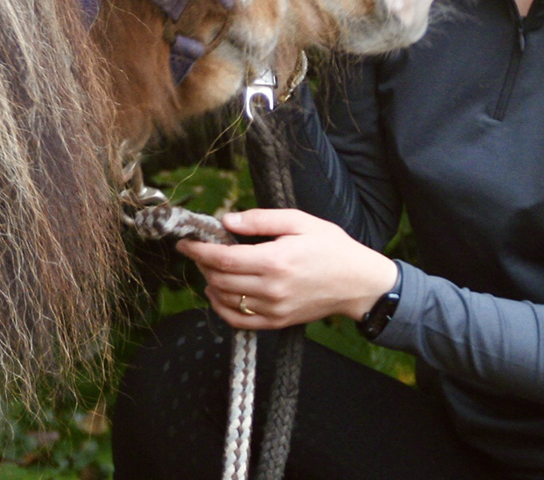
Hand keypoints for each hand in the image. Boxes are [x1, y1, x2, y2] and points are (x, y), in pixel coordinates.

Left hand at [175, 209, 398, 331]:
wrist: (358, 283)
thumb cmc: (332, 247)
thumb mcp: (300, 221)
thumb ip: (261, 220)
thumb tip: (227, 220)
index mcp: (275, 261)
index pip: (222, 259)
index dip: (198, 250)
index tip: (185, 242)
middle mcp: (271, 289)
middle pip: (219, 280)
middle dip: (202, 264)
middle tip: (200, 250)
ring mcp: (274, 310)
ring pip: (225, 300)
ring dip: (210, 283)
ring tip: (211, 267)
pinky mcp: (277, 323)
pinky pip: (238, 321)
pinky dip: (222, 307)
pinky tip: (220, 292)